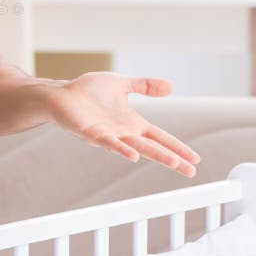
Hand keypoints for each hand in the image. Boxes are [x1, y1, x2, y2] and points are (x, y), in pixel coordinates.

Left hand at [45, 72, 200, 176]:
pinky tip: (132, 156)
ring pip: (134, 147)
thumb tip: (171, 86)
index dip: (177, 146)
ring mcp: (108, 134)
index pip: (159, 136)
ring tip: (173, 163)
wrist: (60, 93)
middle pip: (152, 147)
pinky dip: (120, 149)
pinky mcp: (91, 132)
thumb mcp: (121, 83)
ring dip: (153, 155)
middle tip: (191, 172)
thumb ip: (144, 86)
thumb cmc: (87, 90)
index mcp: (131, 122)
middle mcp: (122, 132)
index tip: (195, 159)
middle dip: (172, 159)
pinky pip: (108, 143)